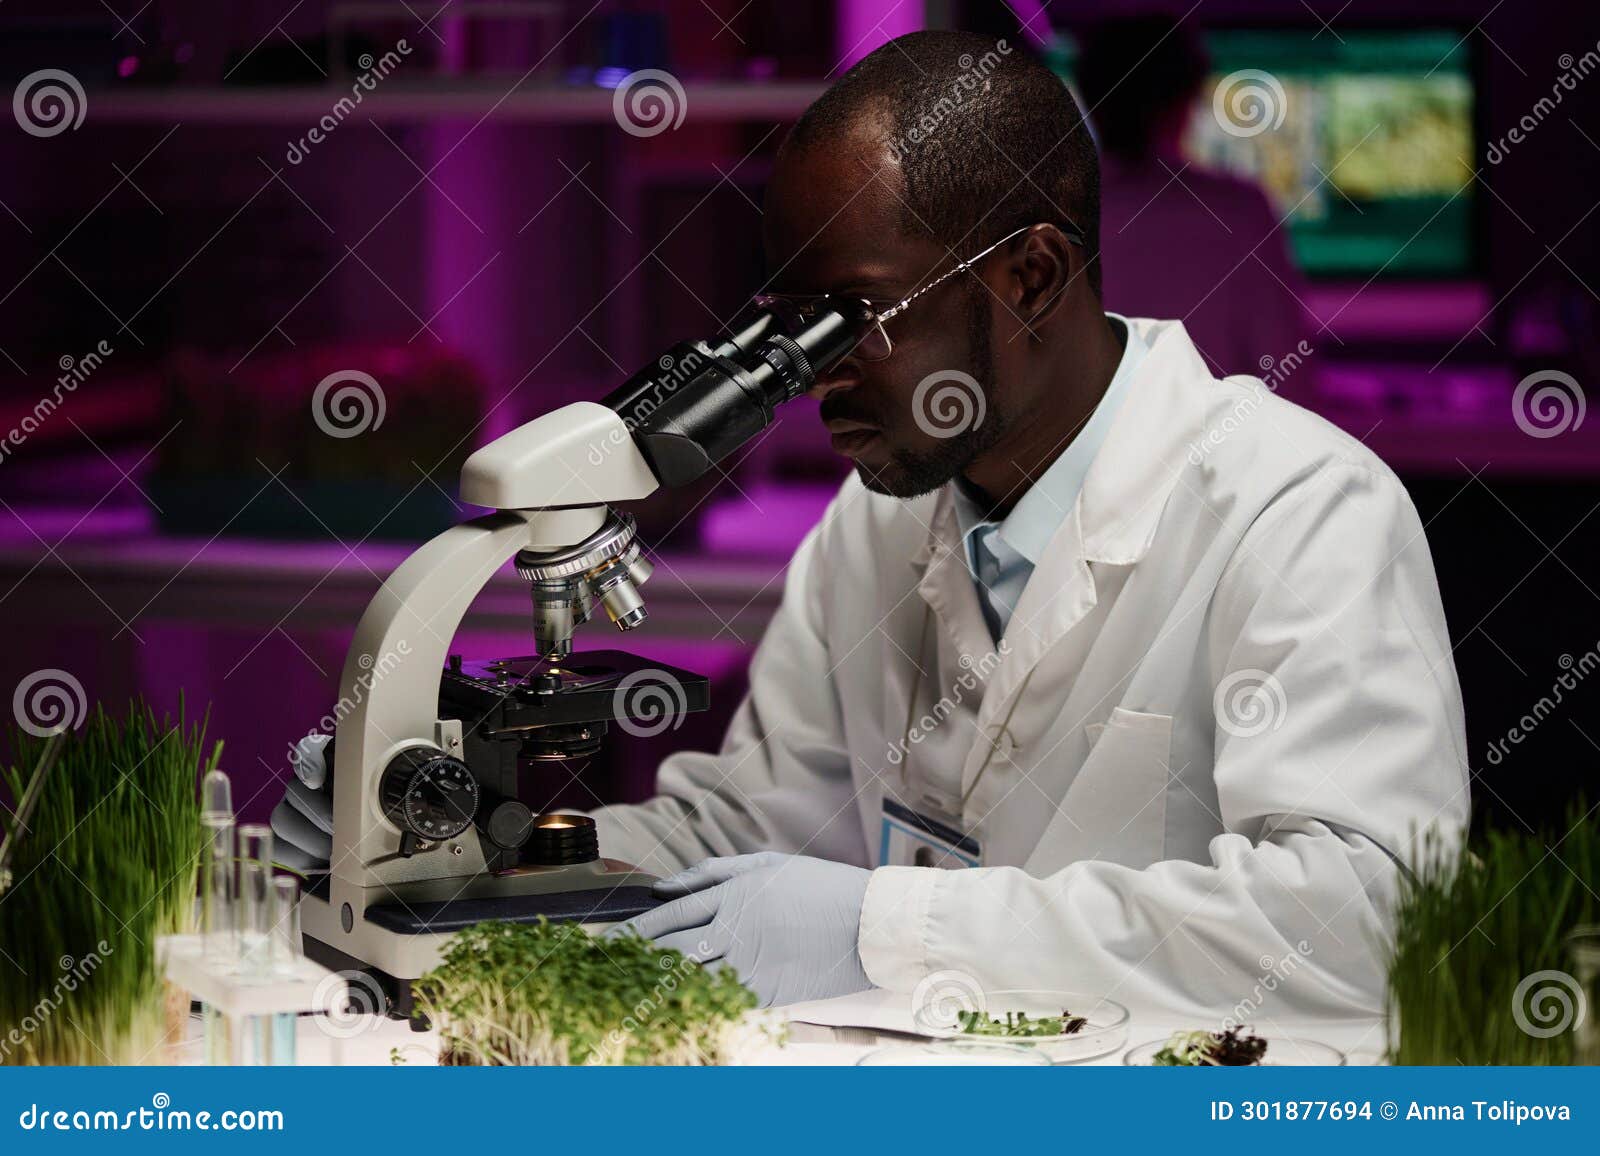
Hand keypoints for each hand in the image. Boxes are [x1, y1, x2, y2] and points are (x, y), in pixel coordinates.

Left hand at [616, 852, 873, 1007]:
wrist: (869, 922)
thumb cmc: (821, 887)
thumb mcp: (768, 863)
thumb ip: (714, 871)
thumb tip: (665, 885)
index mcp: (733, 893)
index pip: (671, 913)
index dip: (637, 927)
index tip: (610, 938)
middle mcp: (734, 928)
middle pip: (671, 947)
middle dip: (634, 958)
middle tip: (603, 968)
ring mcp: (749, 962)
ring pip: (689, 978)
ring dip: (655, 986)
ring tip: (625, 991)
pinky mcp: (766, 991)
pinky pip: (719, 1001)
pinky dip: (693, 1006)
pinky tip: (671, 1011)